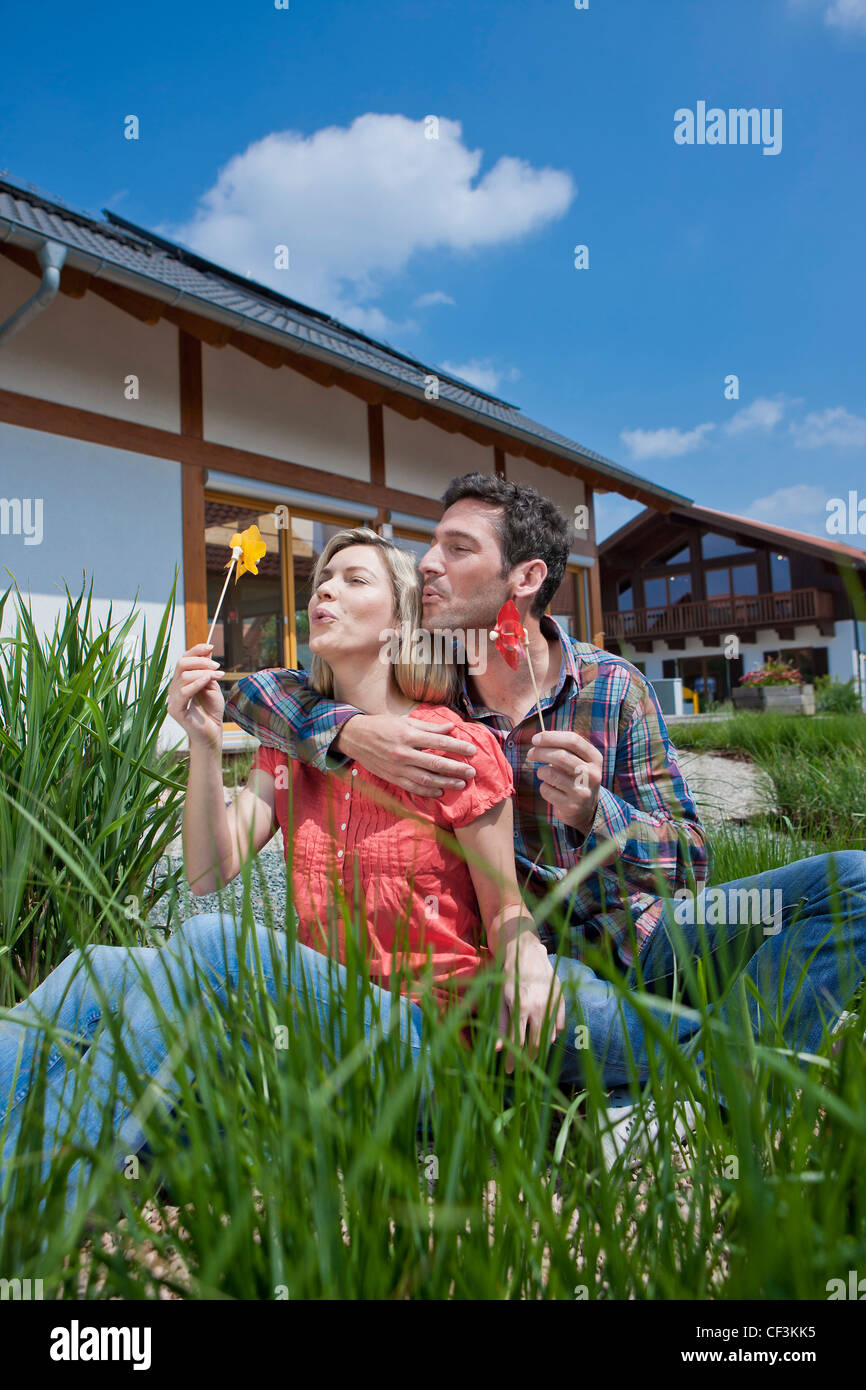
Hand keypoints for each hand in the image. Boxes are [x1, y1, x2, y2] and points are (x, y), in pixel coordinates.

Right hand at [167, 643, 225, 748]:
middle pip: (182, 664)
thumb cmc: (211, 711)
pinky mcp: (175, 710)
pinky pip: (184, 692)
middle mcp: (174, 688)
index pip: (184, 659)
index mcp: (181, 681)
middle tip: (217, 666)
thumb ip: (207, 670)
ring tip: (219, 675)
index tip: (210, 646)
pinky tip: (208, 680)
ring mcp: (173, 699)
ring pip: (184, 676)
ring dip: (204, 672)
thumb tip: (207, 650)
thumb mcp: (212, 685)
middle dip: (201, 661)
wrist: (212, 733)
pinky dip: (197, 683)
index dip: (196, 650)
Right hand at [336, 714, 477, 796]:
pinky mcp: (392, 778)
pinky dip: (428, 792)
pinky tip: (440, 792)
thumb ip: (429, 727)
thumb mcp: (405, 721)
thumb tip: (451, 728)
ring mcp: (398, 768)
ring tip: (461, 783)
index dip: (458, 747)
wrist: (355, 738)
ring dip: (446, 783)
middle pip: (436, 763)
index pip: (440, 742)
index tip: (472, 750)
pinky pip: (413, 788)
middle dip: (457, 768)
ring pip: (427, 779)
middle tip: (472, 771)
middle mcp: (404, 753)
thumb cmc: (382, 726)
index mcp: (408, 735)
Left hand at [496, 933, 565, 1075]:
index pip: (517, 1042)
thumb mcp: (500, 999)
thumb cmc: (507, 976)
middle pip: (536, 1043)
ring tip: (532, 1055)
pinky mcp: (560, 997)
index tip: (509, 1070)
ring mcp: (552, 1003)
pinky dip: (554, 1032)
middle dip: (528, 1059)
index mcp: (521, 1007)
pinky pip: (560, 1023)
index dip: (513, 1059)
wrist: (525, 951)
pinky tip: (546, 1037)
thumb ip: (501, 1024)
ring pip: (550, 1035)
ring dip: (541, 1047)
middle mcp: (539, 1007)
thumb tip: (498, 1049)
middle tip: (522, 1068)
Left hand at [526, 730, 602, 834]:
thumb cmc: (576, 778)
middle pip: (560, 756)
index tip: (535, 739)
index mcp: (595, 758)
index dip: (551, 737)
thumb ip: (563, 748)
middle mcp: (592, 774)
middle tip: (531, 753)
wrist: (585, 810)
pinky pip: (547, 790)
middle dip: (540, 752)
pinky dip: (543, 787)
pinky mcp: (571, 806)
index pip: (573, 740)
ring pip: (551, 773)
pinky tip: (550, 789)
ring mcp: (582, 792)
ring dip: (541, 771)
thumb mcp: (578, 761)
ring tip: (543, 773)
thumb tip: (538, 739)